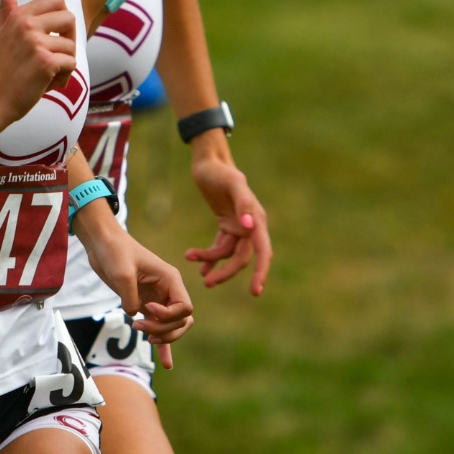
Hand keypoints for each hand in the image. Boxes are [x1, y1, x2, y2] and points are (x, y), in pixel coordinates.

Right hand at [0, 0, 76, 127]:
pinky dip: (64, 76)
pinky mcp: (44, 61)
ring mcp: (35, 42)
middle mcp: (26, 24)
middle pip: (69, 18)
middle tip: (57, 54)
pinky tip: (50, 83)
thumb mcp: (1, 32)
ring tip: (48, 73)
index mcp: (19, 15)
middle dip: (69, 38)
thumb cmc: (2, 67)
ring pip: (71, 46)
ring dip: (65, 63)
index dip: (62, 19)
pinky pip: (71, 63)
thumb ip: (7, 7)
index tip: (53, 35)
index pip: (57, 0)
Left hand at [78, 221, 195, 366]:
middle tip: (139, 327)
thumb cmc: (115, 251)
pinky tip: (167, 364)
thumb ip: (131, 297)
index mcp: (170, 279)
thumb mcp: (122, 272)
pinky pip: (160, 328)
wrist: (102, 243)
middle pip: (182, 321)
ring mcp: (159, 299)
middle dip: (164, 330)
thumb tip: (135, 315)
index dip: (168, 316)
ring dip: (162, 337)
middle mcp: (168, 290)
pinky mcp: (145, 305)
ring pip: (173, 327)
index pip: (185, 308)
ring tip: (141, 334)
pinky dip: (164, 346)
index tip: (147, 309)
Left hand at [186, 150, 272, 294]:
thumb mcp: (232, 183)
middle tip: (208, 283)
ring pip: (229, 254)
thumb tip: (250, 226)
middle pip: (242, 258)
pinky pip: (220, 248)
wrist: (209, 162)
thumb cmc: (221, 171)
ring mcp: (239, 227)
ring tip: (191, 260)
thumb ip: (243, 203)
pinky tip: (197, 263)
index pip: (262, 251)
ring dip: (212, 262)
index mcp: (256, 219)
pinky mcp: (226, 225)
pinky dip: (210, 257)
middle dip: (227, 273)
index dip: (261, 272)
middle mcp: (250, 226)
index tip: (255, 291)